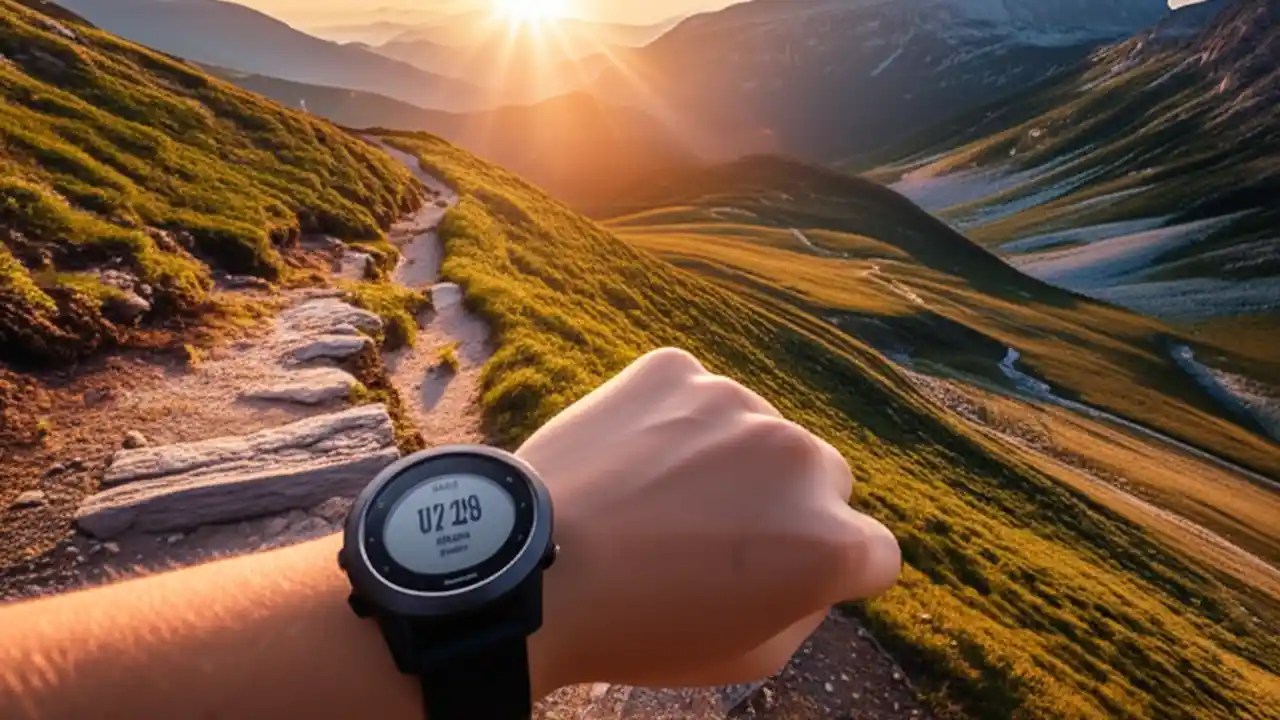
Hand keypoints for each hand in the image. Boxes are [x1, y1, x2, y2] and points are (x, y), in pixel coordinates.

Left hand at [518, 349, 900, 688]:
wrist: (527, 569)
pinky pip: (694, 395)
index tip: (785, 577)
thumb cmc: (636, 630)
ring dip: (728, 460)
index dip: (833, 572)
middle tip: (714, 537)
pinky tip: (631, 463)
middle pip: (822, 477)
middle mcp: (797, 457)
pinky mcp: (674, 370)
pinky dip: (674, 422)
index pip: (875, 551)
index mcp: (829, 540)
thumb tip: (817, 557)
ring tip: (657, 502)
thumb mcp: (749, 657)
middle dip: (787, 506)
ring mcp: (735, 402)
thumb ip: (807, 602)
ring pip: (756, 430)